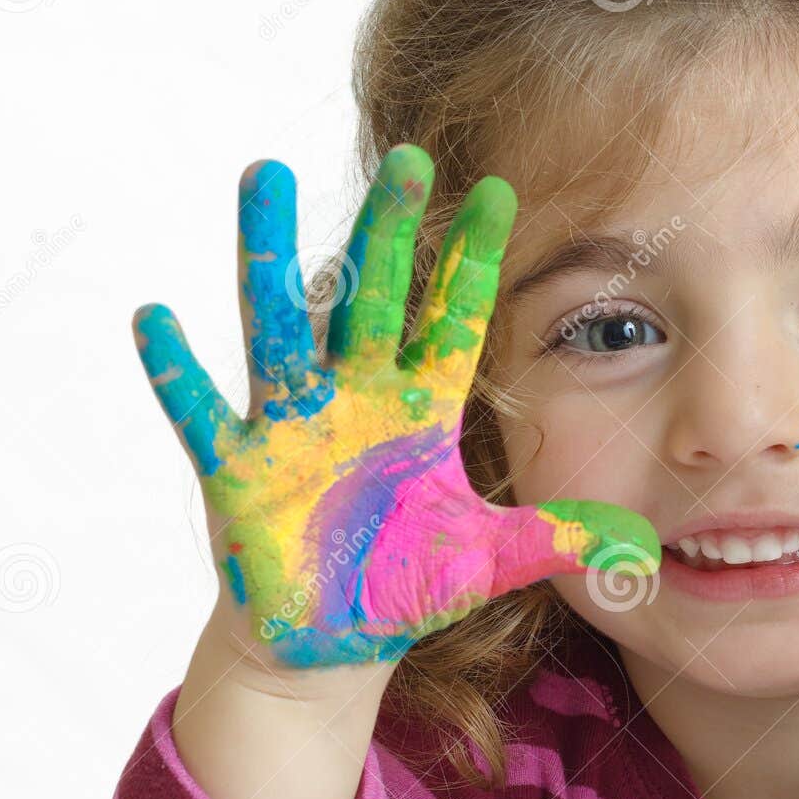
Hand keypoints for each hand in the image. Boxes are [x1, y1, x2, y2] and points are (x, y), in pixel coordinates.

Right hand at [134, 145, 657, 667]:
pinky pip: (201, 411)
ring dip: (270, 254)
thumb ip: (556, 539)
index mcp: (419, 409)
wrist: (333, 640)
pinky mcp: (236, 470)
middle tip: (409, 158)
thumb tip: (640, 547)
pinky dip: (178, 371)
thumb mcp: (489, 559)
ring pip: (278, 323)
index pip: (451, 320)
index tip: (501, 192)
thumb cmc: (405, 584)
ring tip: (267, 174)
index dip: (473, 263)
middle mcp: (356, 399)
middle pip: (371, 298)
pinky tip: (157, 318)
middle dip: (389, 233)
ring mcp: (292, 426)